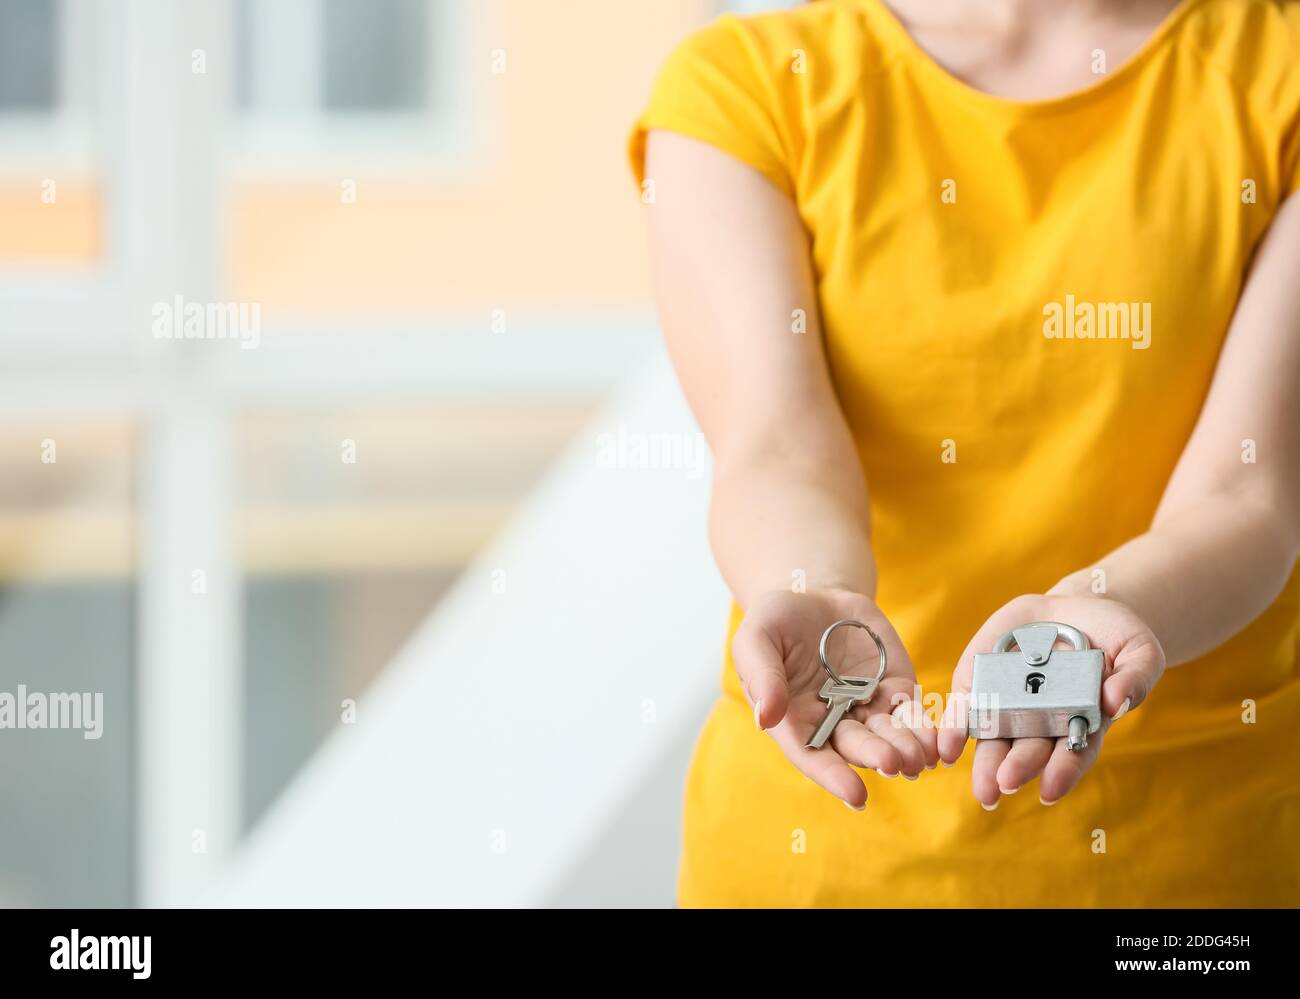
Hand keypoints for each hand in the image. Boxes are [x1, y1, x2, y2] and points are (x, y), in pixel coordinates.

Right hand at [736, 588, 938, 808]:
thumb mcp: (756, 639)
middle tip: (893, 763)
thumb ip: (762, 676)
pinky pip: (911, 710)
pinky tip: (937, 740)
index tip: (856, 795)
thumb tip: (766, 718)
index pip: (812, 754)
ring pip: (888, 733)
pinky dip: (924, 726)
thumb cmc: (775, 621)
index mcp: (794, 719)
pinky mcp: (894, 686)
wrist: (813, 595)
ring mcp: (866, 705)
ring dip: (905, 748)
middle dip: (875, 755)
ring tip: (920, 756)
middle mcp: (831, 721)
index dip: (832, 776)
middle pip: (854, 746)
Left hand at [937, 594, 1165, 805]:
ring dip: (984, 762)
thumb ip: (1134, 678)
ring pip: (994, 738)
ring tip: (981, 786)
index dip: (1061, 772)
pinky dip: (955, 728)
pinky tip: (946, 748)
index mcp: (1082, 722)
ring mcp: (1009, 703)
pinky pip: (966, 708)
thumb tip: (1116, 701)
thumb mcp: (1139, 650)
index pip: (1072, 754)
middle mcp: (1043, 720)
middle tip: (1005, 783)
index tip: (1049, 790)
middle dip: (1017, 767)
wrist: (1075, 609)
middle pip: (1028, 750)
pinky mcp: (982, 681)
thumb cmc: (1114, 636)